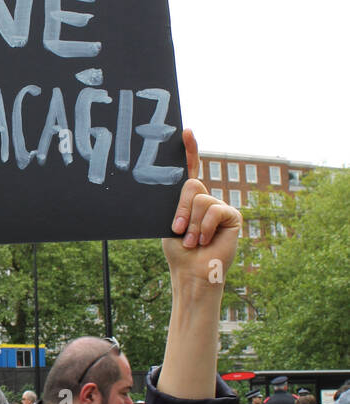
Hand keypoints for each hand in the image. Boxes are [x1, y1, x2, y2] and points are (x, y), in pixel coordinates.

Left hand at [162, 130, 241, 286]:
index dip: (190, 150)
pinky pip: (214, 210)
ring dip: (192, 225)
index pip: (191, 170)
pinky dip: (205, 228)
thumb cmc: (179, 251)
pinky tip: (206, 241)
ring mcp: (220, 206)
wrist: (192, 272)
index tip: (185, 132)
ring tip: (193, 242)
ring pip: (201, 199)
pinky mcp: (232, 215)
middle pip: (192, 185)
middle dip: (181, 209)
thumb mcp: (171, 223)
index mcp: (189, 199)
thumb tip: (177, 185)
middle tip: (178, 230)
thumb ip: (177, 204)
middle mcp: (206, 199)